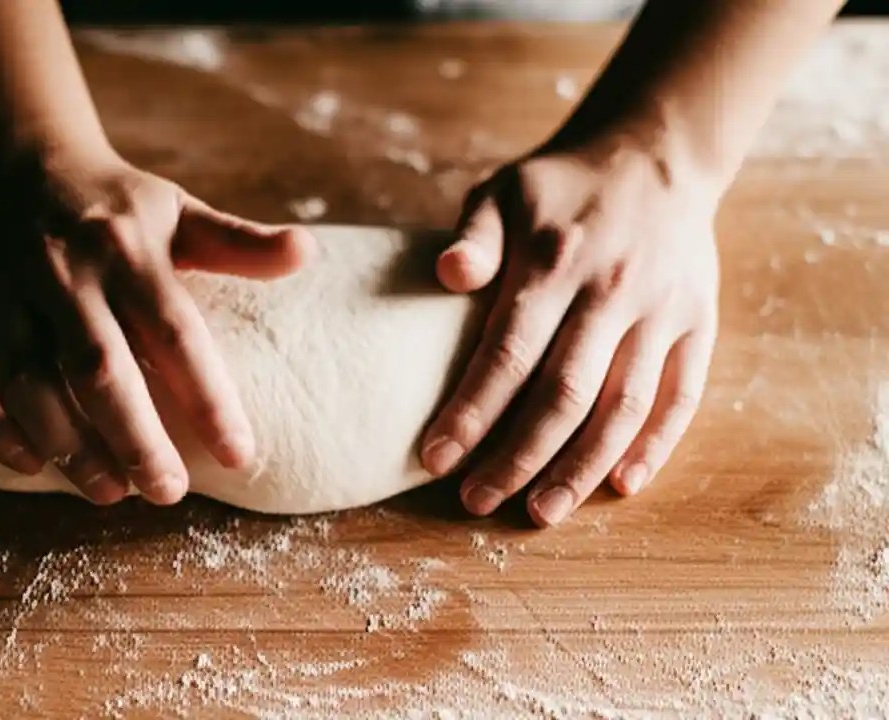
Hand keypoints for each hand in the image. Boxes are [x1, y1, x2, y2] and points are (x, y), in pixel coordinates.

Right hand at [0, 151, 313, 505]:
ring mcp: (0, 286)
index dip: (207, 400)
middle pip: (98, 368)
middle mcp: (61, 267)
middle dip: (135, 439)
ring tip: (109, 490)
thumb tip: (307, 253)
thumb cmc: (112, 202)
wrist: (13, 155)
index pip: (175, 333)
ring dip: (67, 446)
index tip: (238, 456)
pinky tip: (33, 464)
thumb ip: (238, 242)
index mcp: (127, 245)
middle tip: (167, 493)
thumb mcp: (179, 210)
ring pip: (27, 382)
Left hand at [421, 143, 719, 526]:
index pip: (507, 353)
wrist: (657, 154)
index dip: (471, 413)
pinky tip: (620, 486)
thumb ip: (473, 236)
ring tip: (540, 511)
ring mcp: (661, 311)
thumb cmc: (559, 187)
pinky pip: (681, 397)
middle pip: (563, 394)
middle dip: (517, 457)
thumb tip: (448, 273)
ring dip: (581, 467)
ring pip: (622, 407)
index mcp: (555, 260)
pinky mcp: (699, 324)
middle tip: (477, 502)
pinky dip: (654, 446)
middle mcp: (612, 292)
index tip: (434, 460)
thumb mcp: (503, 191)